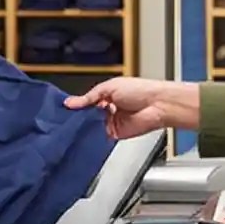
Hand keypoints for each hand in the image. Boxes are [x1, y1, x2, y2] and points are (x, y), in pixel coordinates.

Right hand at [63, 77, 191, 138]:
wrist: (157, 105)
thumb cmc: (141, 90)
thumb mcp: (109, 87)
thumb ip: (89, 96)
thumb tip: (71, 102)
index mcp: (108, 95)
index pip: (88, 101)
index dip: (78, 104)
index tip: (66, 107)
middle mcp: (109, 109)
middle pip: (88, 115)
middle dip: (80, 116)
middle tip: (69, 117)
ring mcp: (112, 123)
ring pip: (92, 126)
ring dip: (86, 126)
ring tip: (78, 123)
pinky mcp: (115, 135)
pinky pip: (100, 136)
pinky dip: (93, 135)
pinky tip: (87, 132)